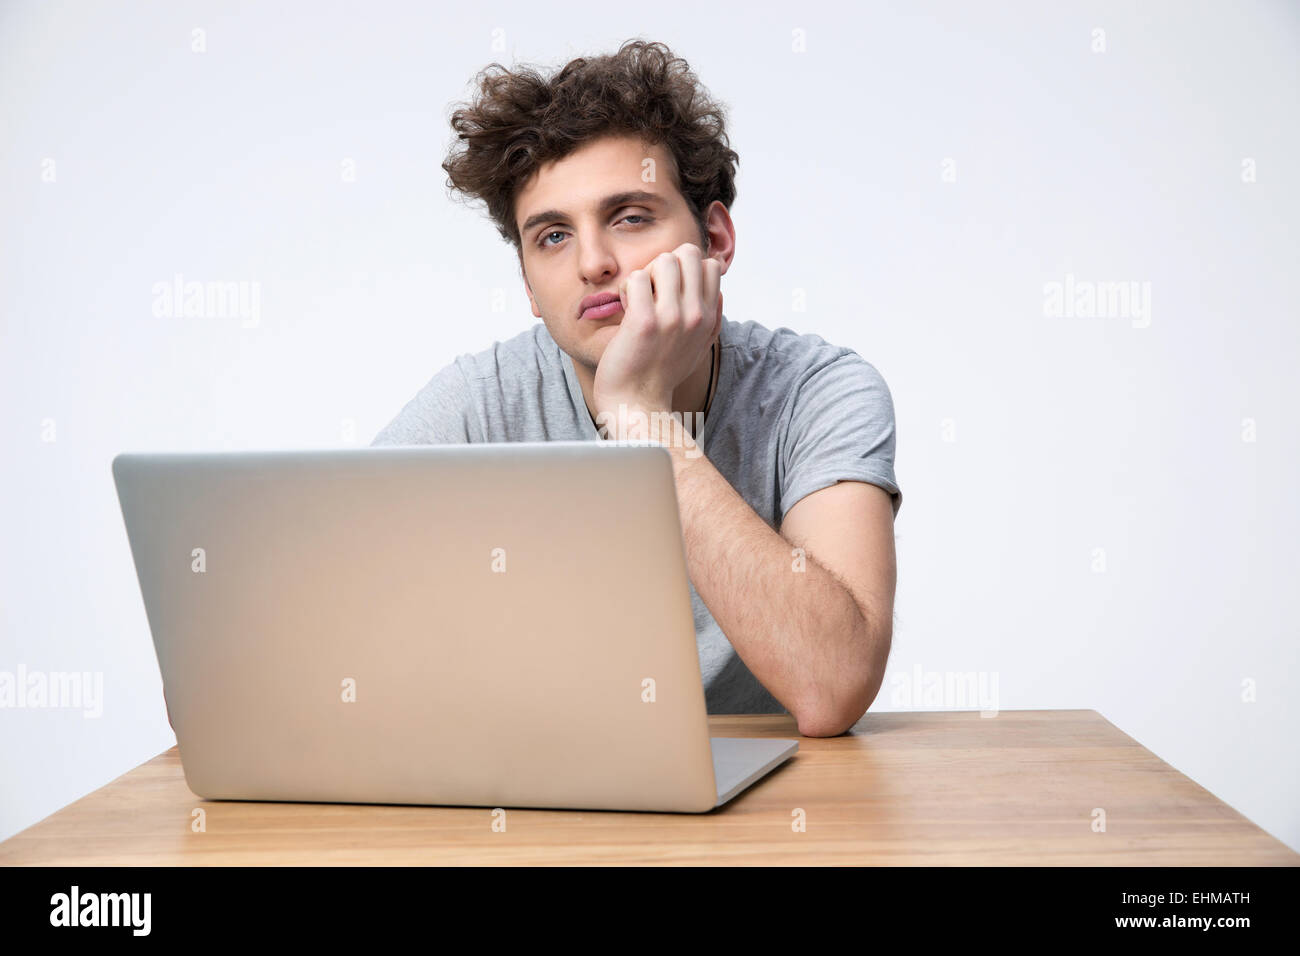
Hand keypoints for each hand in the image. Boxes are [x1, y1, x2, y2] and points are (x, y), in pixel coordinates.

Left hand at [592, 242, 722, 422]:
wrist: (637, 403)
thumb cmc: (661, 374)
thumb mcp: (698, 347)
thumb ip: (712, 318)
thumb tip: (717, 290)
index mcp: (709, 318)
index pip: (710, 264)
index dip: (686, 269)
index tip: (670, 292)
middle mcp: (696, 315)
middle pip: (689, 253)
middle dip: (666, 264)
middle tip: (652, 291)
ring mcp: (671, 318)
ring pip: (663, 260)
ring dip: (645, 274)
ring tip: (638, 299)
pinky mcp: (644, 322)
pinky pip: (635, 278)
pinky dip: (626, 289)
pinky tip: (625, 309)